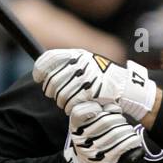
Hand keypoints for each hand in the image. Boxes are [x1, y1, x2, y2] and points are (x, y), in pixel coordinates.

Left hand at [34, 48, 156, 123]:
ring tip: (70, 101)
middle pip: (51, 80)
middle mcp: (80, 64)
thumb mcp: (86, 63)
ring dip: (62, 102)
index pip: (49, 59)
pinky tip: (77, 106)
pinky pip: (70, 104)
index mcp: (77, 55)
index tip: (37, 77)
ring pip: (59, 95)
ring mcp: (84, 78)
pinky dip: (71, 108)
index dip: (39, 69)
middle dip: (51, 91)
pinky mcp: (89, 92)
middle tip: (56, 95)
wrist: (125, 88)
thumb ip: (67, 64)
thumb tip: (41, 70)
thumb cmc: (103, 78)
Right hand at [64, 101, 142, 162]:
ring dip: (126, 128)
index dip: (94, 106)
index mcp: (74, 128)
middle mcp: (81, 140)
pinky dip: (131, 140)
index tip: (102, 109)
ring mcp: (92, 151)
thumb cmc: (89, 140)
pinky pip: (122, 146)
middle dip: (117, 118)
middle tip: (120, 119)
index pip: (80, 112)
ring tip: (127, 128)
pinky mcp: (104, 160)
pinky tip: (133, 138)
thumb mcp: (83, 126)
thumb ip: (92, 113)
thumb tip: (113, 105)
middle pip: (104, 120)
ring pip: (116, 132)